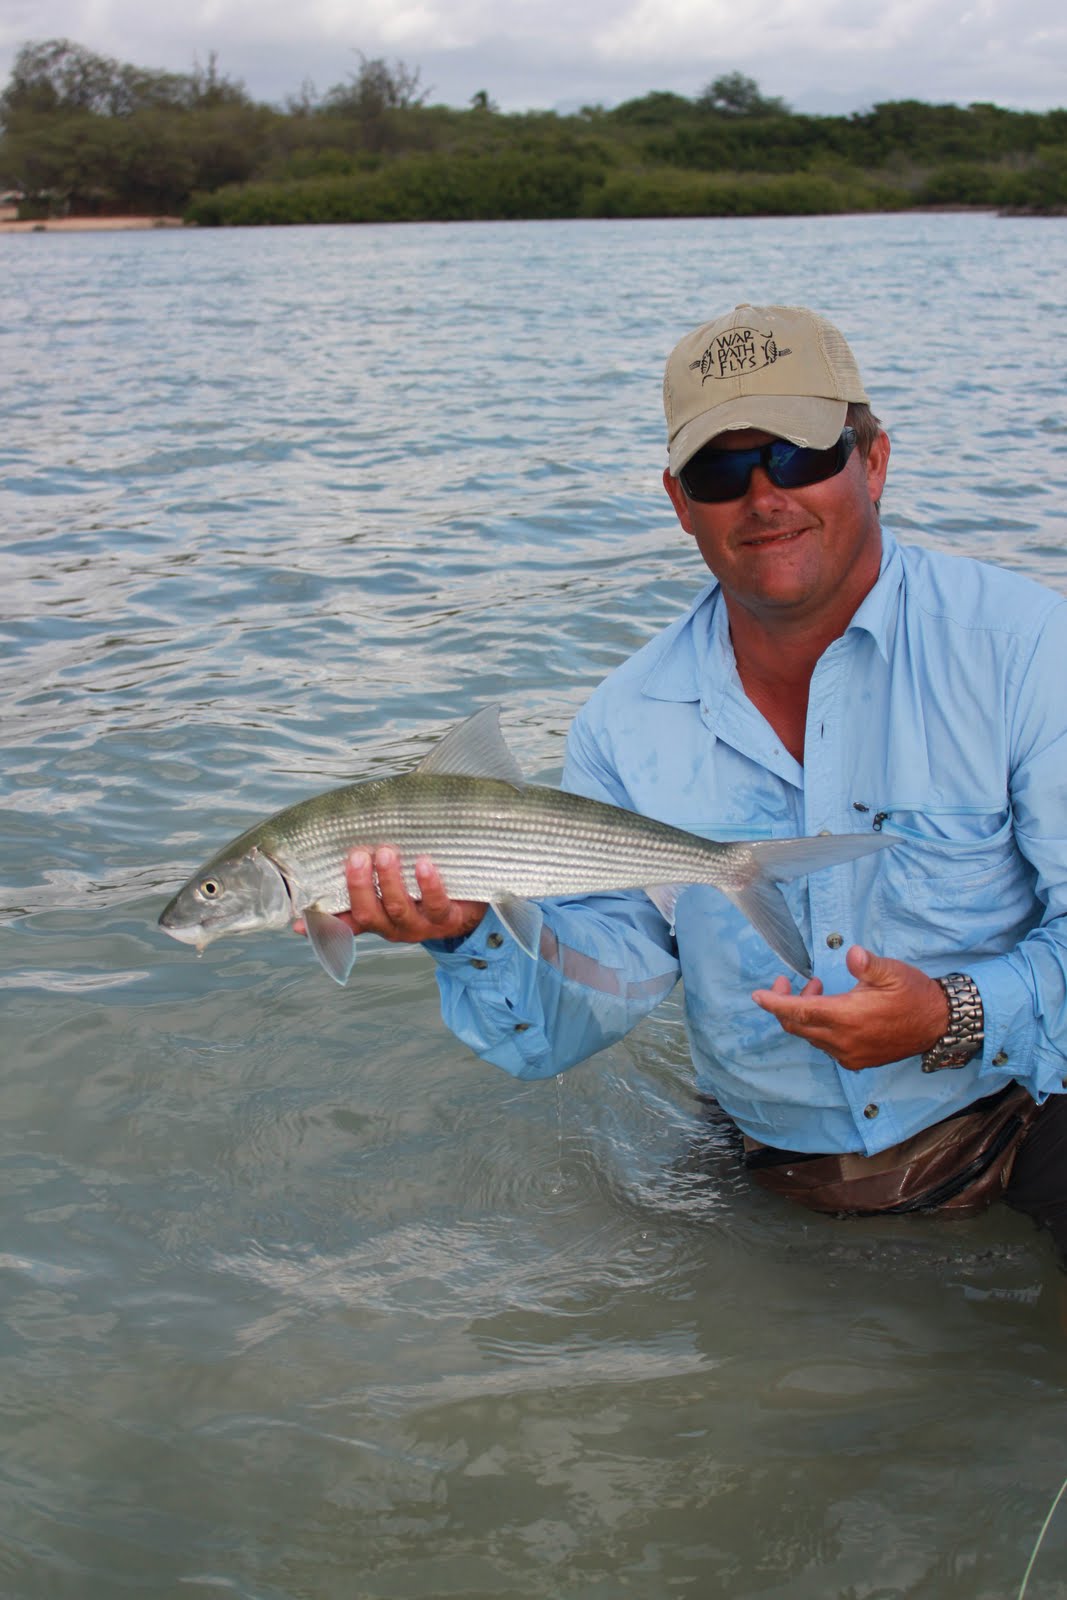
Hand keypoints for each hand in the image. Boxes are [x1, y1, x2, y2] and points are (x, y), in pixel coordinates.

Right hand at [295, 847, 487, 945]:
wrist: (472, 903)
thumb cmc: (424, 883)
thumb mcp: (396, 878)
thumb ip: (373, 864)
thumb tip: (352, 830)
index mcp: (375, 916)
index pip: (342, 921)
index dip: (320, 923)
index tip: (297, 921)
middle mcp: (392, 925)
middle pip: (367, 912)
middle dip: (359, 884)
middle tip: (358, 854)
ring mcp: (419, 924)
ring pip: (397, 907)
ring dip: (389, 880)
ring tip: (387, 852)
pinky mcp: (446, 918)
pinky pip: (434, 903)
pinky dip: (428, 883)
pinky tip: (423, 863)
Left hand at [751, 945, 950, 1070]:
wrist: (939, 1024)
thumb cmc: (914, 994)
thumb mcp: (892, 972)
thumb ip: (867, 964)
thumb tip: (852, 954)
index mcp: (848, 1018)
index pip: (799, 1012)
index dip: (774, 1003)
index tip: (757, 995)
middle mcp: (843, 1041)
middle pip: (798, 1026)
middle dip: (785, 1005)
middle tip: (787, 983)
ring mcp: (849, 1054)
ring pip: (811, 1036)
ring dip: (804, 1014)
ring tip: (816, 989)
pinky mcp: (857, 1060)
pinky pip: (825, 1045)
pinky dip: (818, 1027)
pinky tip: (831, 1010)